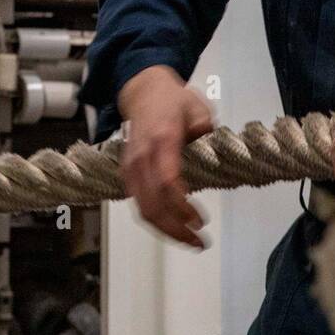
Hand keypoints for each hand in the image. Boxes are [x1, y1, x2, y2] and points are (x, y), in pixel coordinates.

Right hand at [118, 65, 213, 249]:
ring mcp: (131, 167)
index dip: (182, 207)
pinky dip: (156, 221)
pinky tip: (175, 227)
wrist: (143, 93)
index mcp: (161, 140)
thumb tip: (206, 139)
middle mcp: (142, 157)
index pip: (167, 182)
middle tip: (199, 242)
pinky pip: (139, 205)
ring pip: (143, 210)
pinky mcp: (127, 175)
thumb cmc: (174, 101)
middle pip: (153, 205)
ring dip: (166, 230)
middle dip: (176, 229)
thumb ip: (204, 124)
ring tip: (190, 240)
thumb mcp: (197, 106)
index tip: (199, 221)